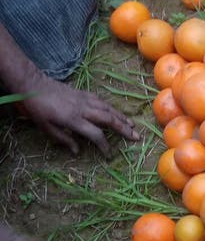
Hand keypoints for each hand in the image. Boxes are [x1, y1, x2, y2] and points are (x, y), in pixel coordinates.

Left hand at [20, 73, 139, 156]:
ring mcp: (85, 99)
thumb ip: (64, 140)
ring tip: (132, 125)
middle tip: (136, 137)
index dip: (104, 146)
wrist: (33, 85)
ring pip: (108, 108)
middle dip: (124, 129)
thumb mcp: (46, 128)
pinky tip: (117, 113)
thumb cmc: (38, 109)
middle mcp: (83, 109)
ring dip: (122, 117)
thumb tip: (78, 152)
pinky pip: (102, 101)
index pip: (96, 134)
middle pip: (109, 119)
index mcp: (73, 120)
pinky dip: (112, 108)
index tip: (109, 155)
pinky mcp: (83, 93)